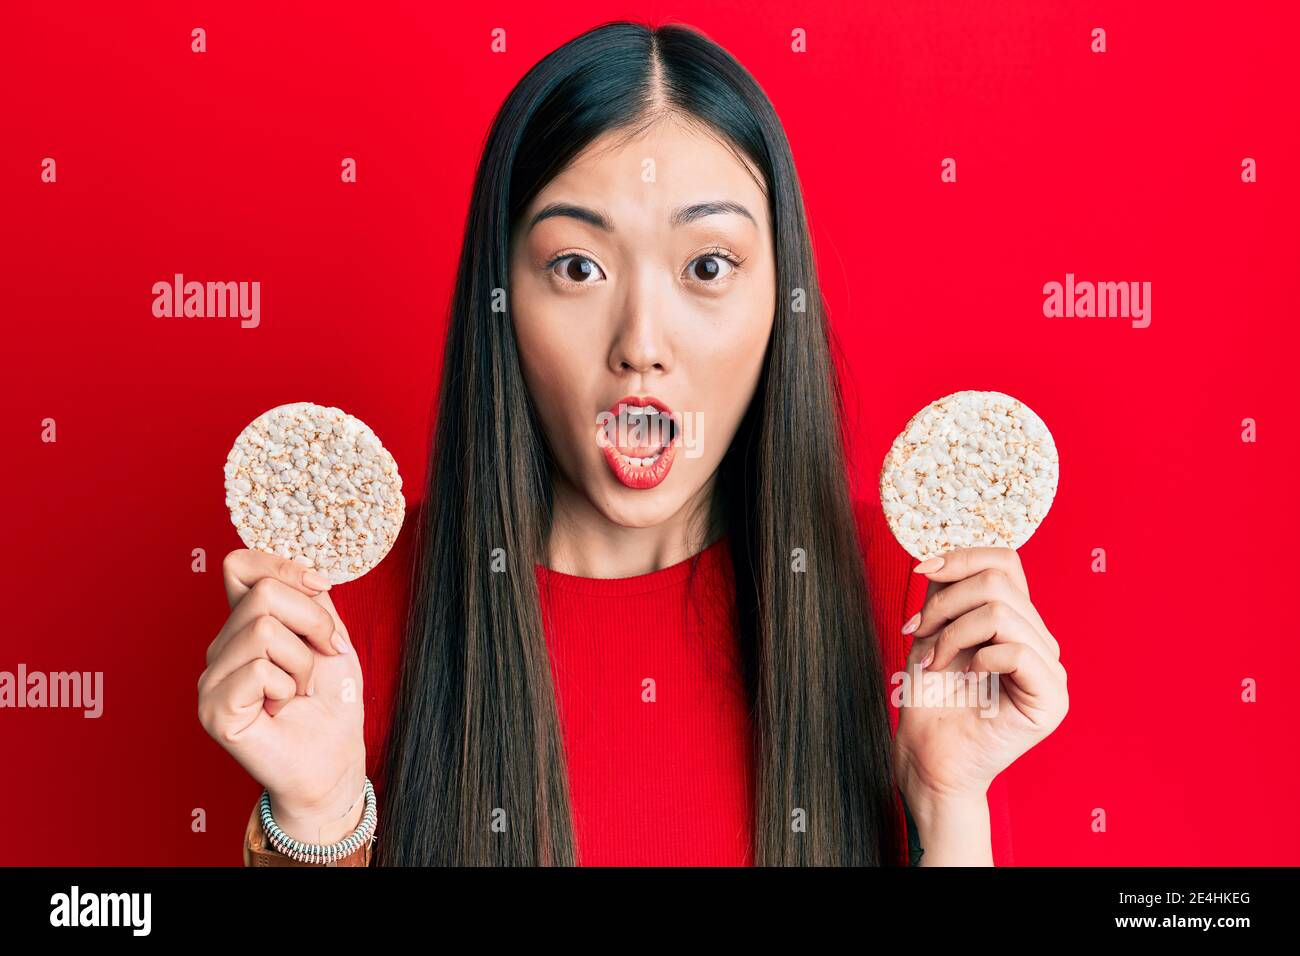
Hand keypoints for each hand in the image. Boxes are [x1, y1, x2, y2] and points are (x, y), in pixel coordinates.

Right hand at [197, 549, 366, 841]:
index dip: (282, 566)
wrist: (335, 757)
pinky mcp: (213, 709)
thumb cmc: (332, 701)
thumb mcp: (331, 636)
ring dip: (302, 662)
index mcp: (245, 626)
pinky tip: (281, 709)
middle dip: (313, 623)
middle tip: (322, 658)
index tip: (320, 589)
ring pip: (263, 629)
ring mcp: (211, 679)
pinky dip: (287, 687)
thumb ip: (311, 600)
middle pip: (264, 593)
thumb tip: (305, 573)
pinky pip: (258, 669)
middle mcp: (221, 648)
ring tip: (298, 690)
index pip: (240, 565)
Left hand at [892, 546, 1067, 805]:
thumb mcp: (933, 630)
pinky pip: (1018, 652)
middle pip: (999, 581)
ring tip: (935, 661)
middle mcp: (1038, 639)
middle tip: (918, 632)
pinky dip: (980, 658)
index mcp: (1016, 620)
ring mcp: (1050, 668)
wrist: (929, 755)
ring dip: (953, 632)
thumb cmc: (930, 698)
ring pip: (1002, 612)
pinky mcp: (1051, 698)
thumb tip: (942, 554)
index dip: (961, 557)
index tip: (918, 571)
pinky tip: (966, 677)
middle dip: (945, 601)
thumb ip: (946, 591)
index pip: (1005, 562)